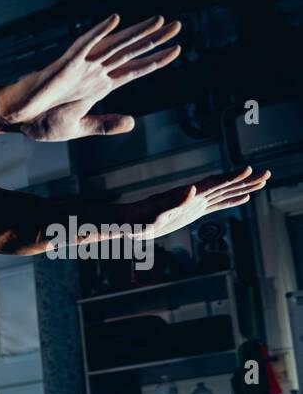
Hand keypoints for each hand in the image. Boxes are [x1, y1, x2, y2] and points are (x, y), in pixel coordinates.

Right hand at [0, 14, 181, 140]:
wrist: (17, 120)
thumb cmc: (43, 122)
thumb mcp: (80, 126)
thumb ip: (105, 124)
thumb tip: (133, 123)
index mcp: (99, 86)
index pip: (133, 70)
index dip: (155, 60)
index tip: (177, 50)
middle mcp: (94, 72)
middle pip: (130, 52)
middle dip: (154, 39)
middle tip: (178, 26)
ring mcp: (81, 67)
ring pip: (114, 45)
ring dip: (136, 32)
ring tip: (159, 20)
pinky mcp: (64, 65)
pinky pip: (83, 45)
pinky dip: (98, 32)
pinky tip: (114, 19)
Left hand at [125, 167, 270, 239]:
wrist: (126, 223)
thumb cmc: (137, 222)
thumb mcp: (153, 216)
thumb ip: (172, 204)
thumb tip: (192, 190)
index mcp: (185, 196)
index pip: (213, 184)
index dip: (231, 177)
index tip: (249, 170)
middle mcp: (191, 196)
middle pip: (223, 185)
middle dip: (244, 181)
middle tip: (267, 174)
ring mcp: (193, 203)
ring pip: (222, 193)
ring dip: (242, 188)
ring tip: (263, 182)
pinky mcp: (191, 212)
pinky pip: (215, 205)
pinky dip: (230, 200)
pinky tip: (242, 198)